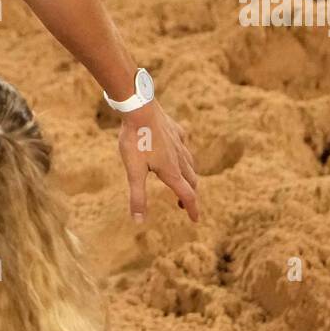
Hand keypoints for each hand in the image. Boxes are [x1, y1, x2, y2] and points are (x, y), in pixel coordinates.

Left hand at [117, 102, 198, 223]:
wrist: (140, 108)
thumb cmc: (136, 140)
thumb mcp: (134, 171)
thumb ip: (137, 197)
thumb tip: (139, 221)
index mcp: (171, 171)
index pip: (187, 195)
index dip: (193, 209)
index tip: (195, 220)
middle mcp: (179, 159)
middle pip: (191, 180)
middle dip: (190, 194)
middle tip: (183, 204)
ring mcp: (179, 143)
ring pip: (190, 163)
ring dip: (189, 176)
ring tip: (182, 181)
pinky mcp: (175, 130)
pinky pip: (184, 145)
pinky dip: (184, 154)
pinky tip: (177, 151)